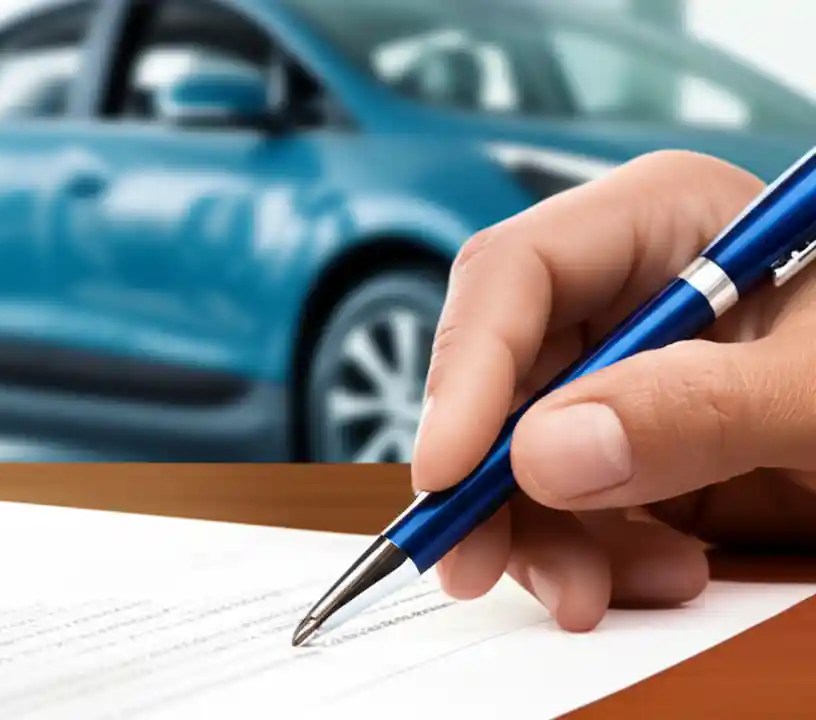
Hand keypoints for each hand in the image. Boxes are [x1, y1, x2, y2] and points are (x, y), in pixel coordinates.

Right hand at [413, 151, 815, 630]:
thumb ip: (700, 409)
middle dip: (492, 480)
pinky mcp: (638, 450)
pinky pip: (568, 505)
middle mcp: (626, 296)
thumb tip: (547, 452)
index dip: (465, 369)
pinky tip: (653, 573)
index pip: (515, 274)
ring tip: (600, 589)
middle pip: (499, 376)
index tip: (449, 470)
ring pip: (520, 456)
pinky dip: (588, 555)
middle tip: (477, 562)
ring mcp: (627, 379)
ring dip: (546, 536)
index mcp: (662, 222)